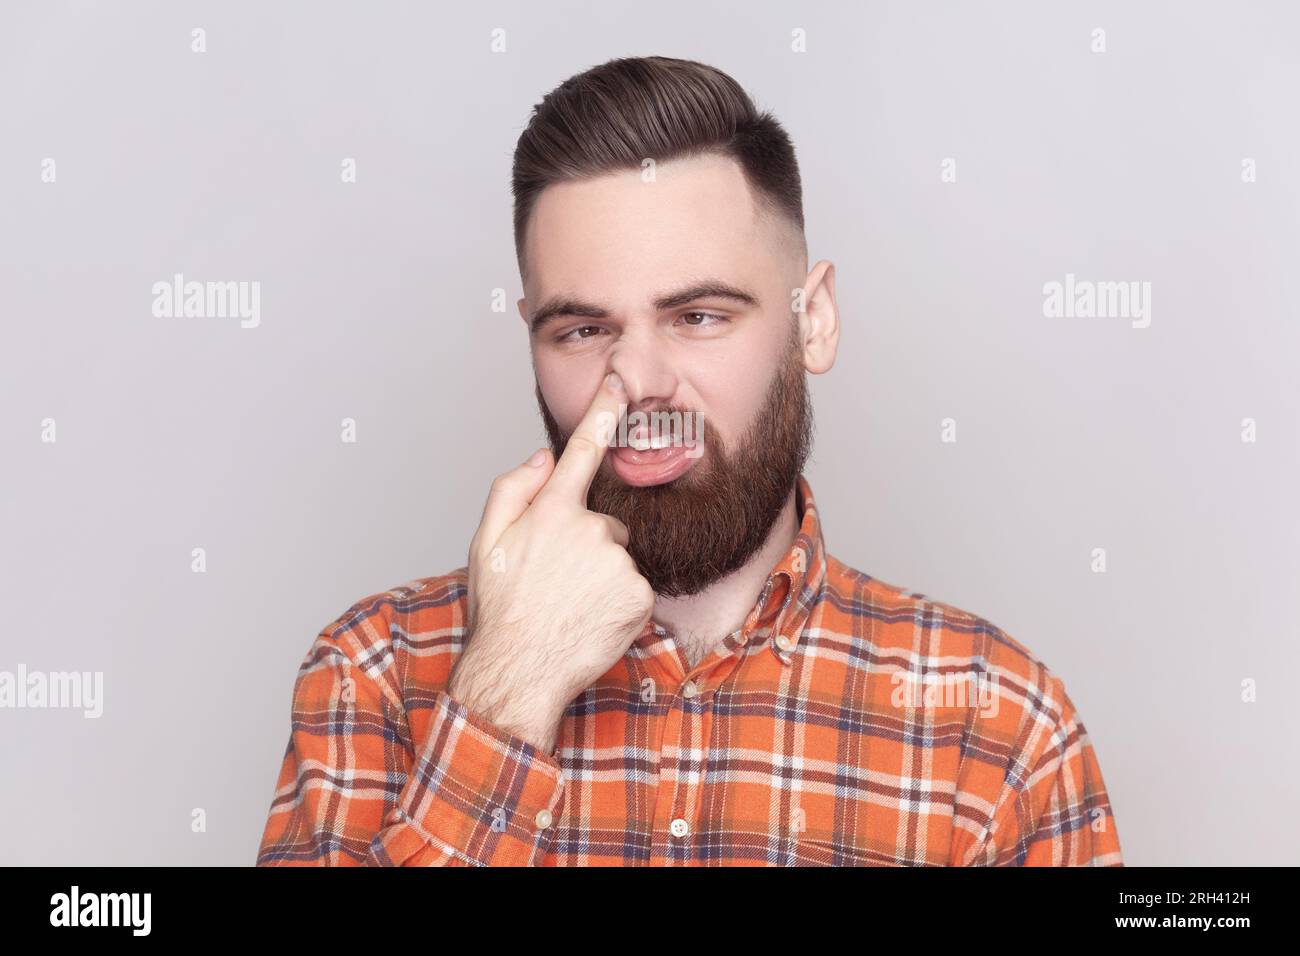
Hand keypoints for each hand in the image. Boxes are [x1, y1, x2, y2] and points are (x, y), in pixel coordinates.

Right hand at [448, 372, 654, 752]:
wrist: (519, 672)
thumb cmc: (500, 608)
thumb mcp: (484, 543)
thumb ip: (511, 491)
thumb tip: (543, 457)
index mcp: (550, 512)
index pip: (581, 450)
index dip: (601, 411)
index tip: (618, 380)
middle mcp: (589, 530)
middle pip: (602, 522)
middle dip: (585, 544)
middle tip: (555, 581)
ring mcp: (617, 564)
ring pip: (618, 557)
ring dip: (601, 575)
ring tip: (570, 604)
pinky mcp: (639, 595)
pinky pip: (634, 587)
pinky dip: (618, 601)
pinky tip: (590, 618)